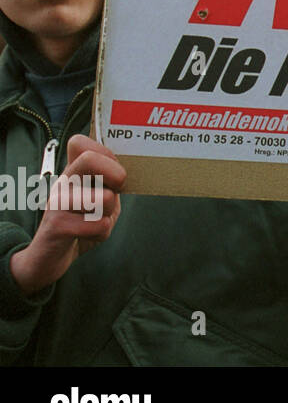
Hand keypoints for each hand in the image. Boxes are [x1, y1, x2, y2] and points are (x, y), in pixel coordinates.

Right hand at [8, 134, 125, 296]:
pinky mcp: (57, 226)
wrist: (47, 259)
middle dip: (115, 176)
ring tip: (98, 221)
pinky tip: (89, 235)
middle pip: (89, 159)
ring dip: (110, 214)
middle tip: (114, 193)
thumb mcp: (101, 200)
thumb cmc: (80, 225)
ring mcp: (57, 203)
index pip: (80, 143)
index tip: (113, 175)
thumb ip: (112, 182)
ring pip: (104, 197)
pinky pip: (98, 225)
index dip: (106, 154)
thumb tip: (126, 168)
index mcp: (72, 173)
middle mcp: (62, 183)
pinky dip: (101, 233)